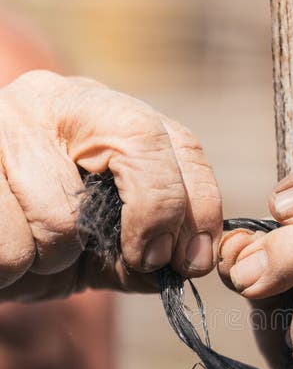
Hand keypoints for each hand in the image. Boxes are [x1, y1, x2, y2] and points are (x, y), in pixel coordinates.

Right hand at [0, 71, 221, 299]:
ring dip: (56, 258)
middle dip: (152, 212)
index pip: (176, 141)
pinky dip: (11, 267)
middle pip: (139, 139)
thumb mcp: (100, 249)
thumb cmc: (37, 242)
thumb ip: (144, 255)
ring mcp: (7, 122)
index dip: (198, 204)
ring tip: (33, 250)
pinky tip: (5, 253)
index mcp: (104, 115)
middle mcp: (57, 101)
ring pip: (63, 214)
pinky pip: (11, 242)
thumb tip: (187, 264)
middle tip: (140, 258)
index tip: (191, 259)